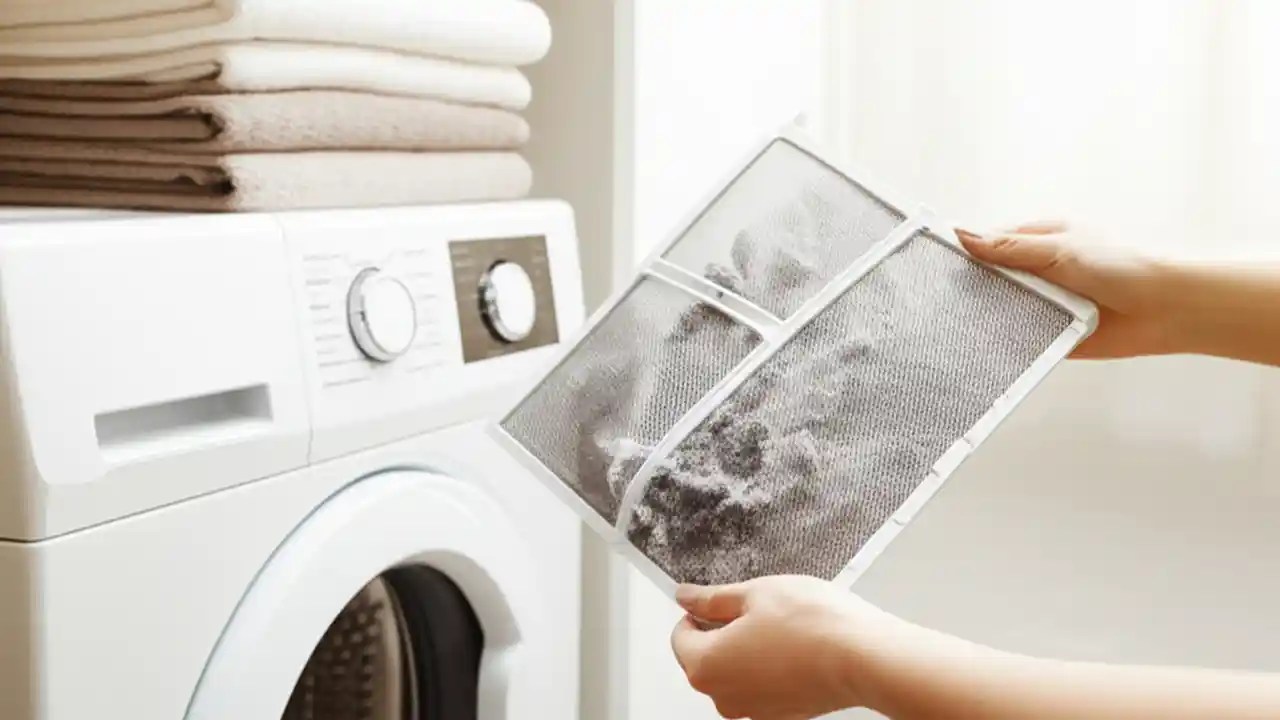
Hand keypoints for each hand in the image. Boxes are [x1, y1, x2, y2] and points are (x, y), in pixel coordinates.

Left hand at [670, 575, 901, 718]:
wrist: (864, 657)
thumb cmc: (813, 624)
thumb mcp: (755, 593)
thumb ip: (712, 598)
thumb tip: (686, 596)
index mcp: (705, 665)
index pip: (680, 637)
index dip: (697, 612)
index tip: (719, 601)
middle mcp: (723, 697)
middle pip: (704, 659)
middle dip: (721, 633)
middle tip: (755, 609)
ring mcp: (752, 711)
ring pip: (734, 675)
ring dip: (746, 651)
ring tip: (779, 627)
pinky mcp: (780, 715)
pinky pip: (760, 688)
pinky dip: (768, 669)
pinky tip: (793, 648)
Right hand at [956, 222, 1171, 358]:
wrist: (1164, 310)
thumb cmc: (1121, 267)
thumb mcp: (1058, 249)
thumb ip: (1008, 248)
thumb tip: (962, 235)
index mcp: (1038, 241)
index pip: (988, 243)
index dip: (963, 252)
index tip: (932, 262)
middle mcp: (1037, 271)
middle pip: (990, 279)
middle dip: (969, 288)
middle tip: (935, 299)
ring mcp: (1043, 303)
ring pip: (1001, 309)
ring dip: (986, 316)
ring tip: (949, 325)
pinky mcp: (1049, 334)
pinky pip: (1018, 338)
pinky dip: (1005, 341)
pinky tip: (981, 346)